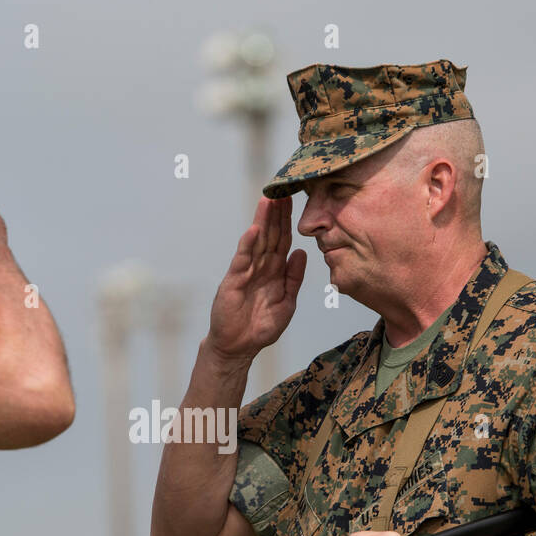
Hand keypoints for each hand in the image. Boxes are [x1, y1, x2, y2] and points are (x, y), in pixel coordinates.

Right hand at [207, 197, 306, 362]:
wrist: (238, 347)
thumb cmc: (261, 327)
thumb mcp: (287, 302)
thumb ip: (294, 278)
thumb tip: (302, 253)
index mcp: (274, 270)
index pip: (283, 240)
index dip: (289, 221)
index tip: (297, 200)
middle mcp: (259, 267)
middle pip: (270, 234)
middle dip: (276, 212)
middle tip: (283, 188)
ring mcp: (245, 272)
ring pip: (257, 242)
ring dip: (263, 221)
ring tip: (268, 200)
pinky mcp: (233, 281)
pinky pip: (242, 260)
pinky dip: (248, 245)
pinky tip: (254, 229)